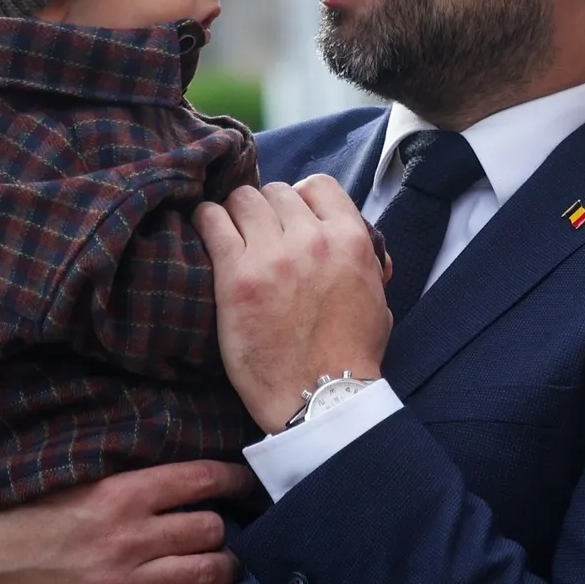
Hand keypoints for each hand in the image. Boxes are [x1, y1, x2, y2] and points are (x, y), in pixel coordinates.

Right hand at [0, 461, 254, 583]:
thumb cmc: (24, 520)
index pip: (201, 479)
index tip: (246, 485)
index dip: (235, 481)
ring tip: (228, 568)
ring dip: (227, 569)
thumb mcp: (77, 482)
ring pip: (206, 573)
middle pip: (210, 529)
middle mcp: (127, 538)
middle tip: (226, 534)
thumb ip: (132, 480)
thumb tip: (189, 479)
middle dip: (225, 530)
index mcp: (119, 494)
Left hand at [198, 175, 390, 432]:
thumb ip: (367, 262)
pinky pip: (212, 221)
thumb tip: (357, 243)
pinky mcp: (236, 277)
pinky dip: (206, 221)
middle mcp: (313, 239)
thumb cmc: (351, 355)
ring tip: (232, 235)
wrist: (319, 398)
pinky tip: (206, 234)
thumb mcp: (378, 299)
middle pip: (276, 191)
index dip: (301, 199)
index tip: (290, 218)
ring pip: (243, 199)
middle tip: (258, 234)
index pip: (318, 185)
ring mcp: (274, 256)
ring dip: (236, 213)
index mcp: (351, 239)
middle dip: (266, 209)